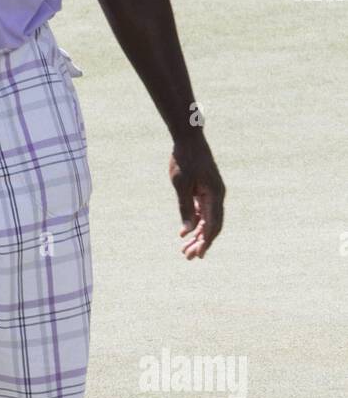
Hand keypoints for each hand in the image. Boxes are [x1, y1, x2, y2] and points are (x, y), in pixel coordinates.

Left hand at [169, 134, 224, 259]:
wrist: (189, 139)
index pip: (213, 225)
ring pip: (207, 220)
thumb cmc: (184, 160)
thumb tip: (186, 232)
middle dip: (201, 243)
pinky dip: (195, 223)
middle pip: (212, 226)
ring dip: (197, 235)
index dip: (206, 242)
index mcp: (215, 195)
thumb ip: (184, 208)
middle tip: (188, 257)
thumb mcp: (181, 185)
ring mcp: (212, 193)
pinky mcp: (205, 190)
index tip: (198, 255)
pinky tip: (185, 234)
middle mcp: (217, 196)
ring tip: (185, 250)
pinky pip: (202, 212)